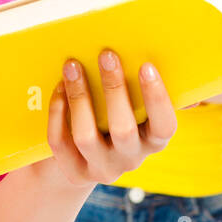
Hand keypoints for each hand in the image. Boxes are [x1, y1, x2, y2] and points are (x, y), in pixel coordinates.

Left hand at [39, 49, 177, 187]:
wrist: (83, 155)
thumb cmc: (116, 115)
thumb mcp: (135, 108)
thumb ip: (142, 88)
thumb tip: (154, 50)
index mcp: (154, 139)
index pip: (164, 125)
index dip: (157, 98)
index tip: (146, 66)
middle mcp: (130, 158)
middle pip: (123, 130)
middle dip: (114, 89)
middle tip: (106, 55)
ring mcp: (101, 168)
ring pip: (86, 136)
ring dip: (79, 97)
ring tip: (72, 66)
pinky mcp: (75, 172)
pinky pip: (61, 142)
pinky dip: (57, 112)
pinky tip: (59, 88)